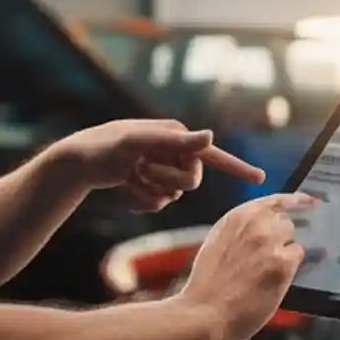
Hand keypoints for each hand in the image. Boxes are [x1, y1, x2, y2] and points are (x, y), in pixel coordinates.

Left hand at [61, 119, 265, 212]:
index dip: (237, 167)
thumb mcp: (140, 142)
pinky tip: (125, 186)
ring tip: (129, 175)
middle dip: (167, 179)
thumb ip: (177, 141)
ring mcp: (162, 169)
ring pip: (175, 195)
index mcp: (177, 137)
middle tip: (141, 169)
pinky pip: (159, 204)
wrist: (79, 162)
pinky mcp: (150, 184)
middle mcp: (173, 151)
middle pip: (192, 181)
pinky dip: (142, 200)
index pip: (214, 154)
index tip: (260, 178)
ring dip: (151, 190)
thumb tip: (210, 136)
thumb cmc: (107, 147)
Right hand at [178, 193, 316, 339]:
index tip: (311, 201)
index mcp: (237, 217)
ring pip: (293, 242)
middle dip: (280, 240)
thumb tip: (265, 230)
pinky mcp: (282, 264)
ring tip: (266, 275)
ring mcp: (271, 242)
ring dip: (285, 254)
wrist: (204, 315)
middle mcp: (256, 224)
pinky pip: (297, 259)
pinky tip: (273, 282)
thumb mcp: (218, 244)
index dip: (296, 201)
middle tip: (266, 261)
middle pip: (285, 223)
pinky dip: (290, 270)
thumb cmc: (206, 287)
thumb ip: (241, 231)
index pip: (275, 200)